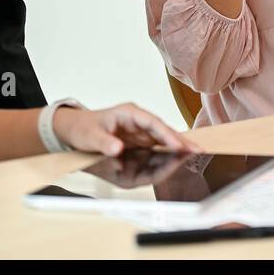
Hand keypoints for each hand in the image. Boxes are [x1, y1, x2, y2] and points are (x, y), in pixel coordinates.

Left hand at [53, 102, 199, 155]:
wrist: (76, 130)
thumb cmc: (83, 128)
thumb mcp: (90, 136)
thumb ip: (104, 143)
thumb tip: (117, 149)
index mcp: (129, 114)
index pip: (153, 123)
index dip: (167, 134)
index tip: (178, 145)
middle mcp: (138, 122)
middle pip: (163, 131)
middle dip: (180, 141)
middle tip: (197, 150)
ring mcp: (140, 132)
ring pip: (163, 140)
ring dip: (177, 148)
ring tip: (193, 155)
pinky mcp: (139, 142)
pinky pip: (156, 148)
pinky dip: (167, 154)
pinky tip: (177, 160)